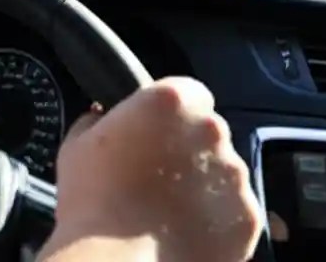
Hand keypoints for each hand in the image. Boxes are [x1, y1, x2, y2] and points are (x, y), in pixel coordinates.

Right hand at [44, 77, 261, 261]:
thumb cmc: (92, 203)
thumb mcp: (78, 145)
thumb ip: (98, 119)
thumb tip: (101, 115)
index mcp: (172, 101)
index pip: (189, 92)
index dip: (173, 114)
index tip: (158, 134)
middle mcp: (212, 130)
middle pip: (209, 131)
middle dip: (190, 150)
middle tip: (159, 177)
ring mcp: (235, 174)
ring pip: (225, 173)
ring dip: (205, 185)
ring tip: (169, 211)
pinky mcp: (247, 215)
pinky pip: (235, 211)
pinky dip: (217, 221)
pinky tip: (186, 232)